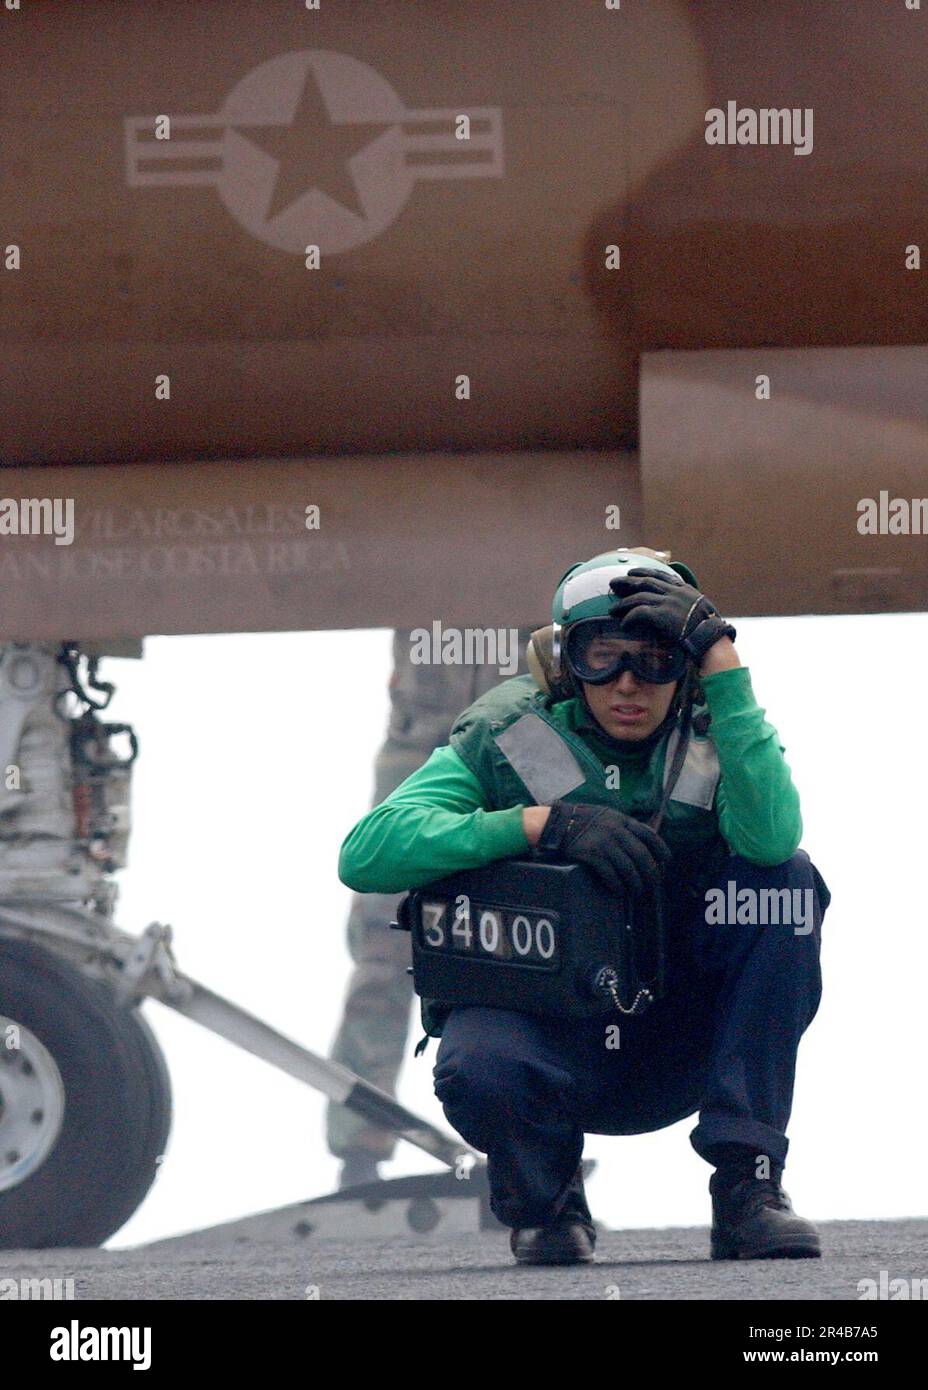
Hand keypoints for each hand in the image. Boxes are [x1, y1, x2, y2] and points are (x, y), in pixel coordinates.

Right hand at [536, 800, 670, 901]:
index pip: (650, 836)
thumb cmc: (583, 820)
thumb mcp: (607, 815)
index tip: (666, 864)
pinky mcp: (591, 854)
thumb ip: (624, 826)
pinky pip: (609, 873)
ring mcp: (604, 842)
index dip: (661, 851)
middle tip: (653, 884)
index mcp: (623, 820)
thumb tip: (643, 843)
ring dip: (635, 883)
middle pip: (641, 855)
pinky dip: (617, 885)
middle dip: (651, 872)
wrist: (557, 822)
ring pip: (628, 867)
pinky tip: (619, 891)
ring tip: (638, 892)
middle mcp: (616, 830)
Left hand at [608, 568, 735, 662]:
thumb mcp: (701, 610)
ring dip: (623, 603)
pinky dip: (629, 618)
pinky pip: (639, 613)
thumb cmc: (709, 631)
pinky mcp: (663, 615)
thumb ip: (688, 605)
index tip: (632, 572)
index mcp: (684, 589)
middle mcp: (675, 592)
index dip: (643, 572)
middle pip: (645, 582)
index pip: (660, 575)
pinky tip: (624, 624)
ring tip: (612, 610)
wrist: (712, 639)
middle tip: (613, 583)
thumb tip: (681, 611)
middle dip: (627, 582)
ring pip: (639, 597)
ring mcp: (669, 602)